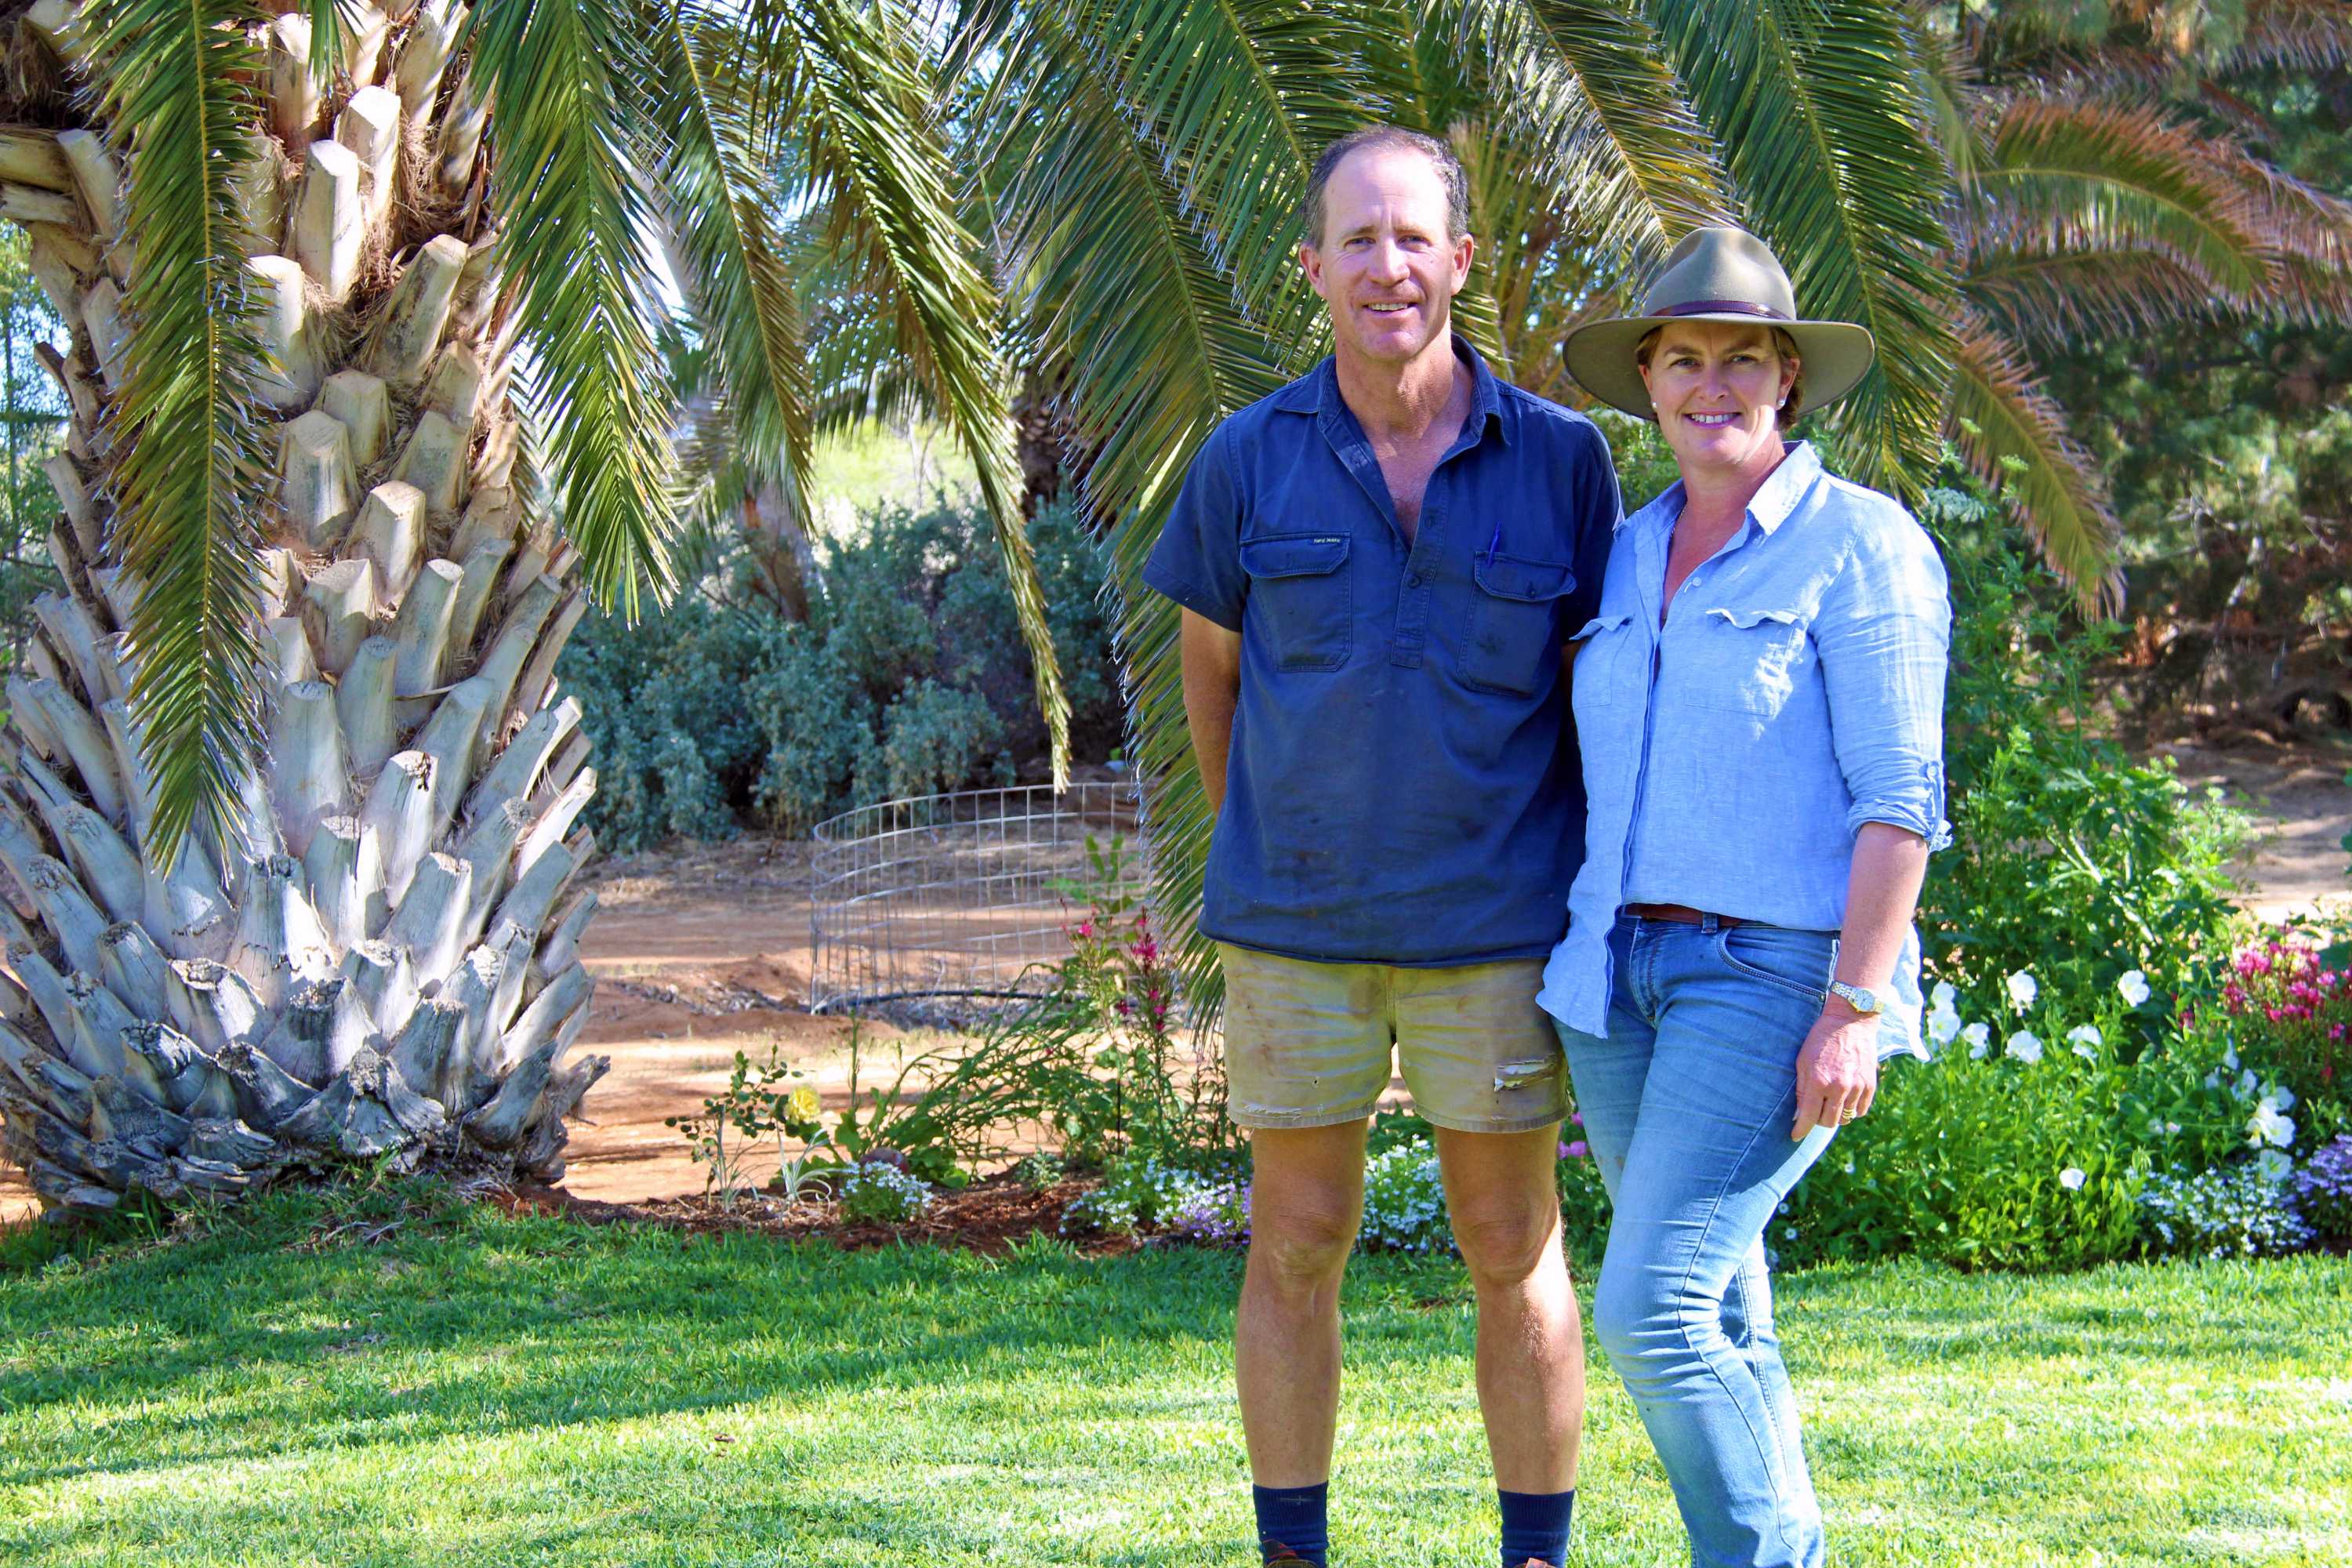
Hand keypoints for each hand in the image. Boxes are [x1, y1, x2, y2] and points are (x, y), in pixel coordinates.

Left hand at [1791, 999, 1878, 1140]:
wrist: (1850, 1022)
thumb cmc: (1820, 1040)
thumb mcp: (1802, 1061)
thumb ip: (1801, 1090)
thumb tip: (1799, 1115)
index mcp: (1819, 1081)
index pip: (1809, 1117)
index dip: (1800, 1130)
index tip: (1795, 1135)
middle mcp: (1839, 1087)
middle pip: (1829, 1122)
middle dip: (1818, 1121)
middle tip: (1814, 1112)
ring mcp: (1857, 1087)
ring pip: (1846, 1118)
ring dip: (1836, 1115)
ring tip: (1830, 1103)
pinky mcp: (1870, 1085)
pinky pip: (1860, 1111)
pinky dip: (1852, 1110)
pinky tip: (1844, 1099)